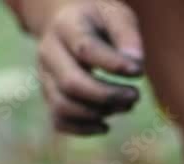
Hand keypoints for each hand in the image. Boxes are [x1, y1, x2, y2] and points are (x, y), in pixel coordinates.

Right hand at [36, 1, 143, 134]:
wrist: (67, 21)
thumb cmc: (99, 20)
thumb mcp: (116, 15)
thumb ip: (127, 36)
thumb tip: (136, 66)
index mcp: (66, 26)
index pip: (85, 49)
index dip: (114, 65)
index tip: (138, 72)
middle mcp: (49, 52)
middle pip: (71, 84)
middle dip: (108, 96)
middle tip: (135, 96)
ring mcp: (45, 76)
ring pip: (63, 106)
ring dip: (99, 113)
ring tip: (126, 106)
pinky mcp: (50, 95)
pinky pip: (58, 121)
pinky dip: (83, 129)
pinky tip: (105, 125)